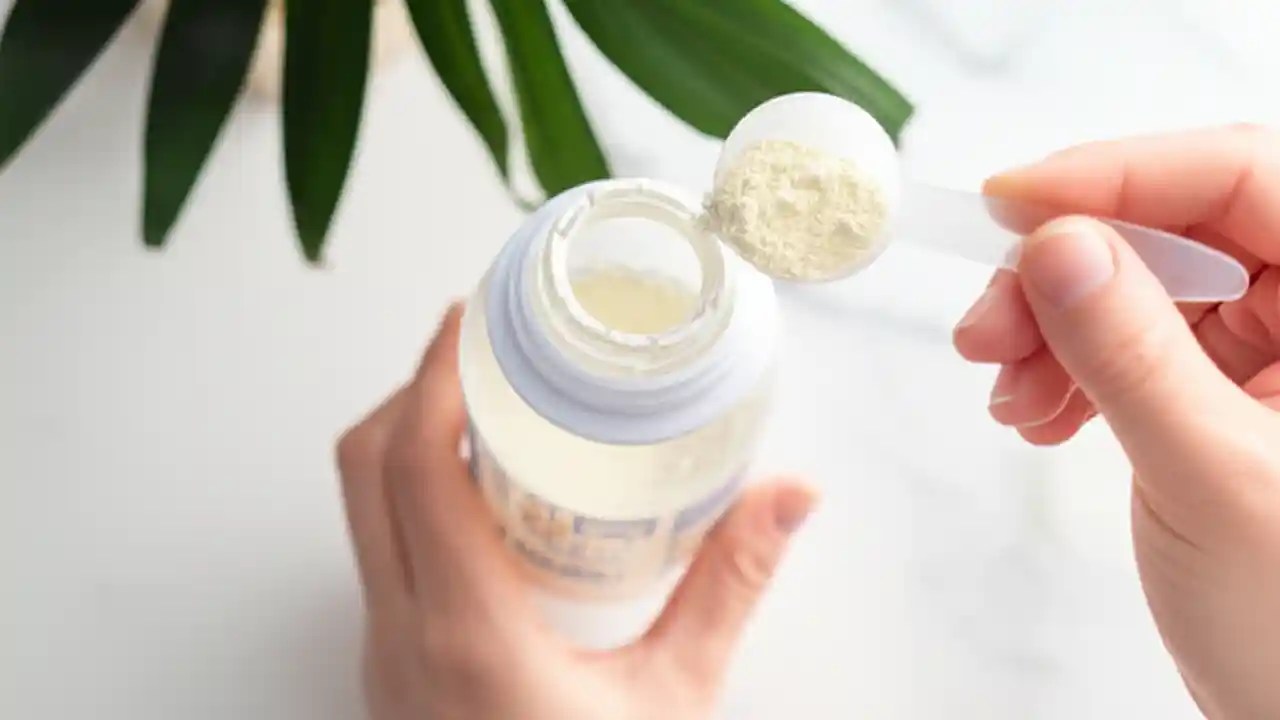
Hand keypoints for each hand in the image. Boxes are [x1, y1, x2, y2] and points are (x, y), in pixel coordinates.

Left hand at [336, 304, 816, 719]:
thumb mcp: (676, 701)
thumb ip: (729, 589)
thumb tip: (789, 497)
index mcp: (465, 634)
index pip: (411, 468)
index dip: (434, 373)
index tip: (471, 316)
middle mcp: (401, 637)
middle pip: (363, 470)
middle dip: (415, 386)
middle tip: (480, 339)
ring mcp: (384, 656)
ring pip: (360, 511)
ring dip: (407, 439)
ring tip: (483, 398)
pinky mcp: (391, 668)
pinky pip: (378, 551)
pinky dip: (410, 493)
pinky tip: (478, 490)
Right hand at [953, 126, 1279, 718]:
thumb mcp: (1214, 477)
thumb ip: (1132, 354)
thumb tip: (1059, 246)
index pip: (1239, 176)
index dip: (1119, 175)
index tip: (1012, 204)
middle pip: (1174, 231)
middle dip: (1063, 271)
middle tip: (986, 326)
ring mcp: (1275, 354)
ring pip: (1140, 286)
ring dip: (1053, 327)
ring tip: (1005, 391)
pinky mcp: (1226, 394)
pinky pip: (1132, 345)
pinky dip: (1070, 369)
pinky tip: (1037, 414)